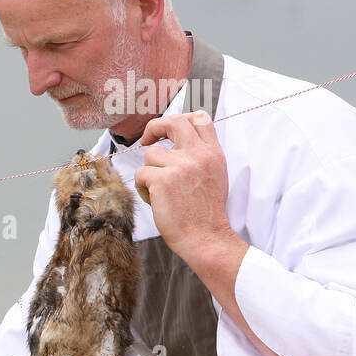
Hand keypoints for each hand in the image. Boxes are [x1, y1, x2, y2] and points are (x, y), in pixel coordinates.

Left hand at [133, 110, 241, 267]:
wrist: (206, 237)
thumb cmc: (206, 213)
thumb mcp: (214, 176)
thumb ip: (200, 157)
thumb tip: (177, 144)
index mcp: (213, 154)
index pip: (199, 119)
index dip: (180, 118)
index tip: (167, 131)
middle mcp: (199, 155)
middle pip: (173, 122)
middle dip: (154, 127)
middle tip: (147, 140)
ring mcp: (181, 165)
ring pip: (150, 154)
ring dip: (149, 172)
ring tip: (161, 190)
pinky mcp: (163, 179)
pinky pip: (141, 173)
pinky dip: (143, 187)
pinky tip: (156, 199)